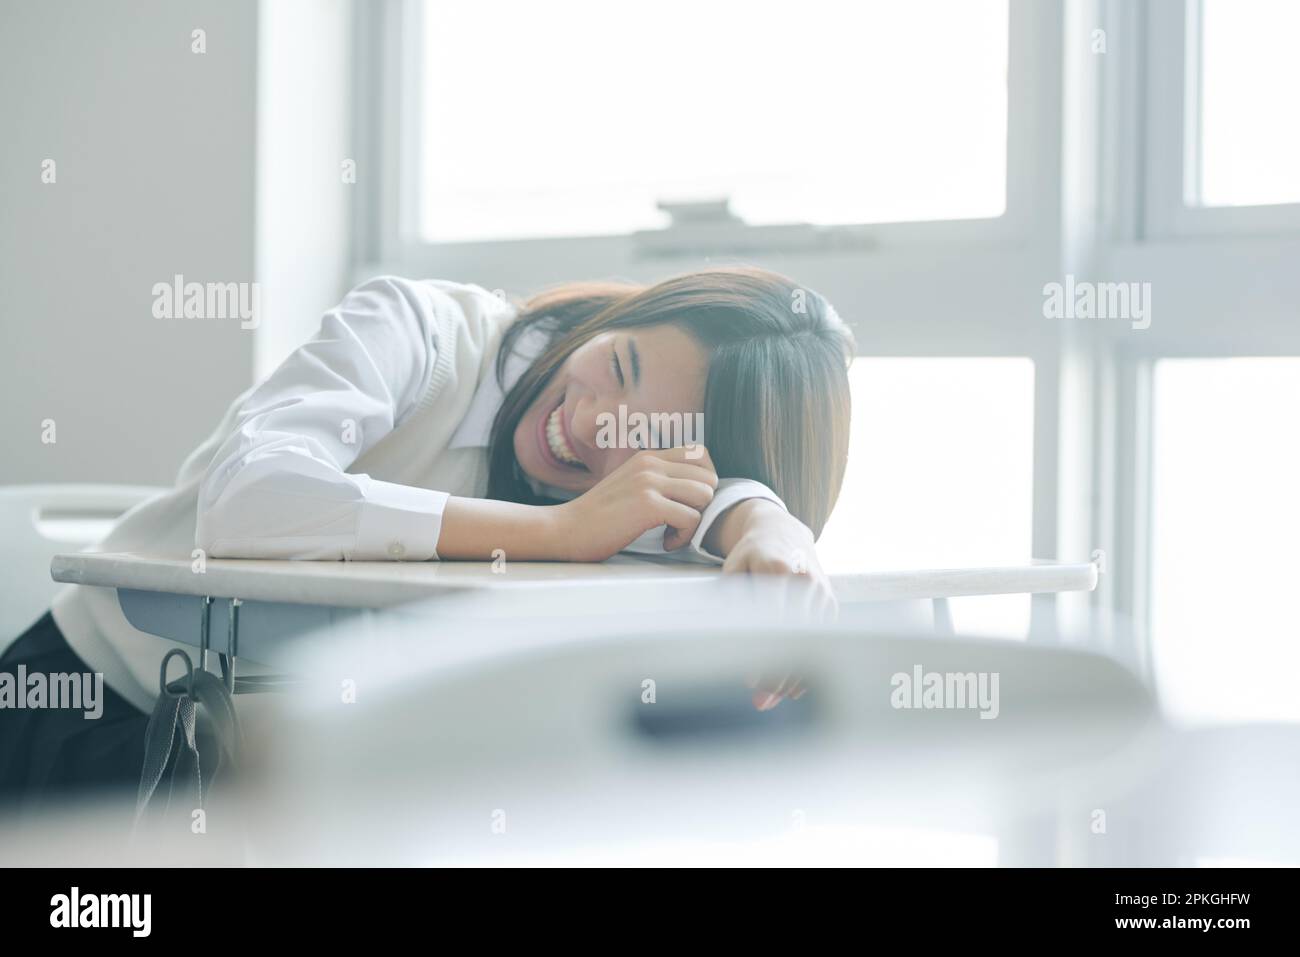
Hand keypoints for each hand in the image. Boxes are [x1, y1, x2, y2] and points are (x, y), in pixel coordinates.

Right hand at [554, 446, 718, 561]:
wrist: (564, 530)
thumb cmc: (598, 517)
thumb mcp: (630, 485)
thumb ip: (657, 480)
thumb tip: (695, 490)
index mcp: (648, 456)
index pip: (701, 454)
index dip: (703, 482)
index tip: (686, 504)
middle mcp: (651, 463)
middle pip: (709, 477)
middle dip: (701, 505)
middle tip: (679, 522)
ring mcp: (649, 482)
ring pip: (705, 495)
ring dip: (694, 520)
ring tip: (671, 532)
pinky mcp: (648, 505)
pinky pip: (691, 519)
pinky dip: (683, 537)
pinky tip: (664, 542)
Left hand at [719, 500, 835, 709]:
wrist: (781, 533)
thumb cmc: (751, 555)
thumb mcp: (733, 570)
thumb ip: (732, 602)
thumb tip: (729, 641)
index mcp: (777, 569)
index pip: (770, 621)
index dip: (762, 653)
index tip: (750, 680)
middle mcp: (804, 580)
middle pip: (793, 637)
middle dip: (778, 672)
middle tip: (760, 701)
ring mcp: (820, 591)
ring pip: (810, 642)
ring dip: (794, 673)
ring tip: (774, 698)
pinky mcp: (829, 600)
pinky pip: (823, 639)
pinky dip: (810, 662)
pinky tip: (794, 686)